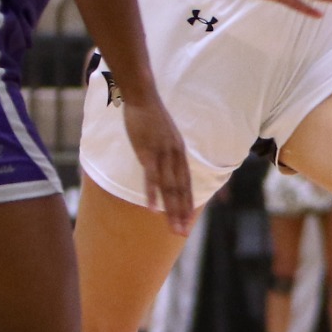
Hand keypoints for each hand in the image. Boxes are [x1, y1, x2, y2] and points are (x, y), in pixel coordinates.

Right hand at [122, 95, 193, 234]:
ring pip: (168, 187)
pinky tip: (152, 207)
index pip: (187, 184)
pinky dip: (151, 192)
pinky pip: (150, 176)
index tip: (188, 222)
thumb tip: (166, 167)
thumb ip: (167, 153)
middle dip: (182, 214)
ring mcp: (161, 154)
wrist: (143, 97)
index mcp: (179, 153)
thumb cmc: (151, 117)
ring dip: (170, 209)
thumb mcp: (165, 136)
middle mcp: (174, 156)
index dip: (188, 204)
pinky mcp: (147, 151)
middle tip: (183, 233)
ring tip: (173, 227)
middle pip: (180, 190)